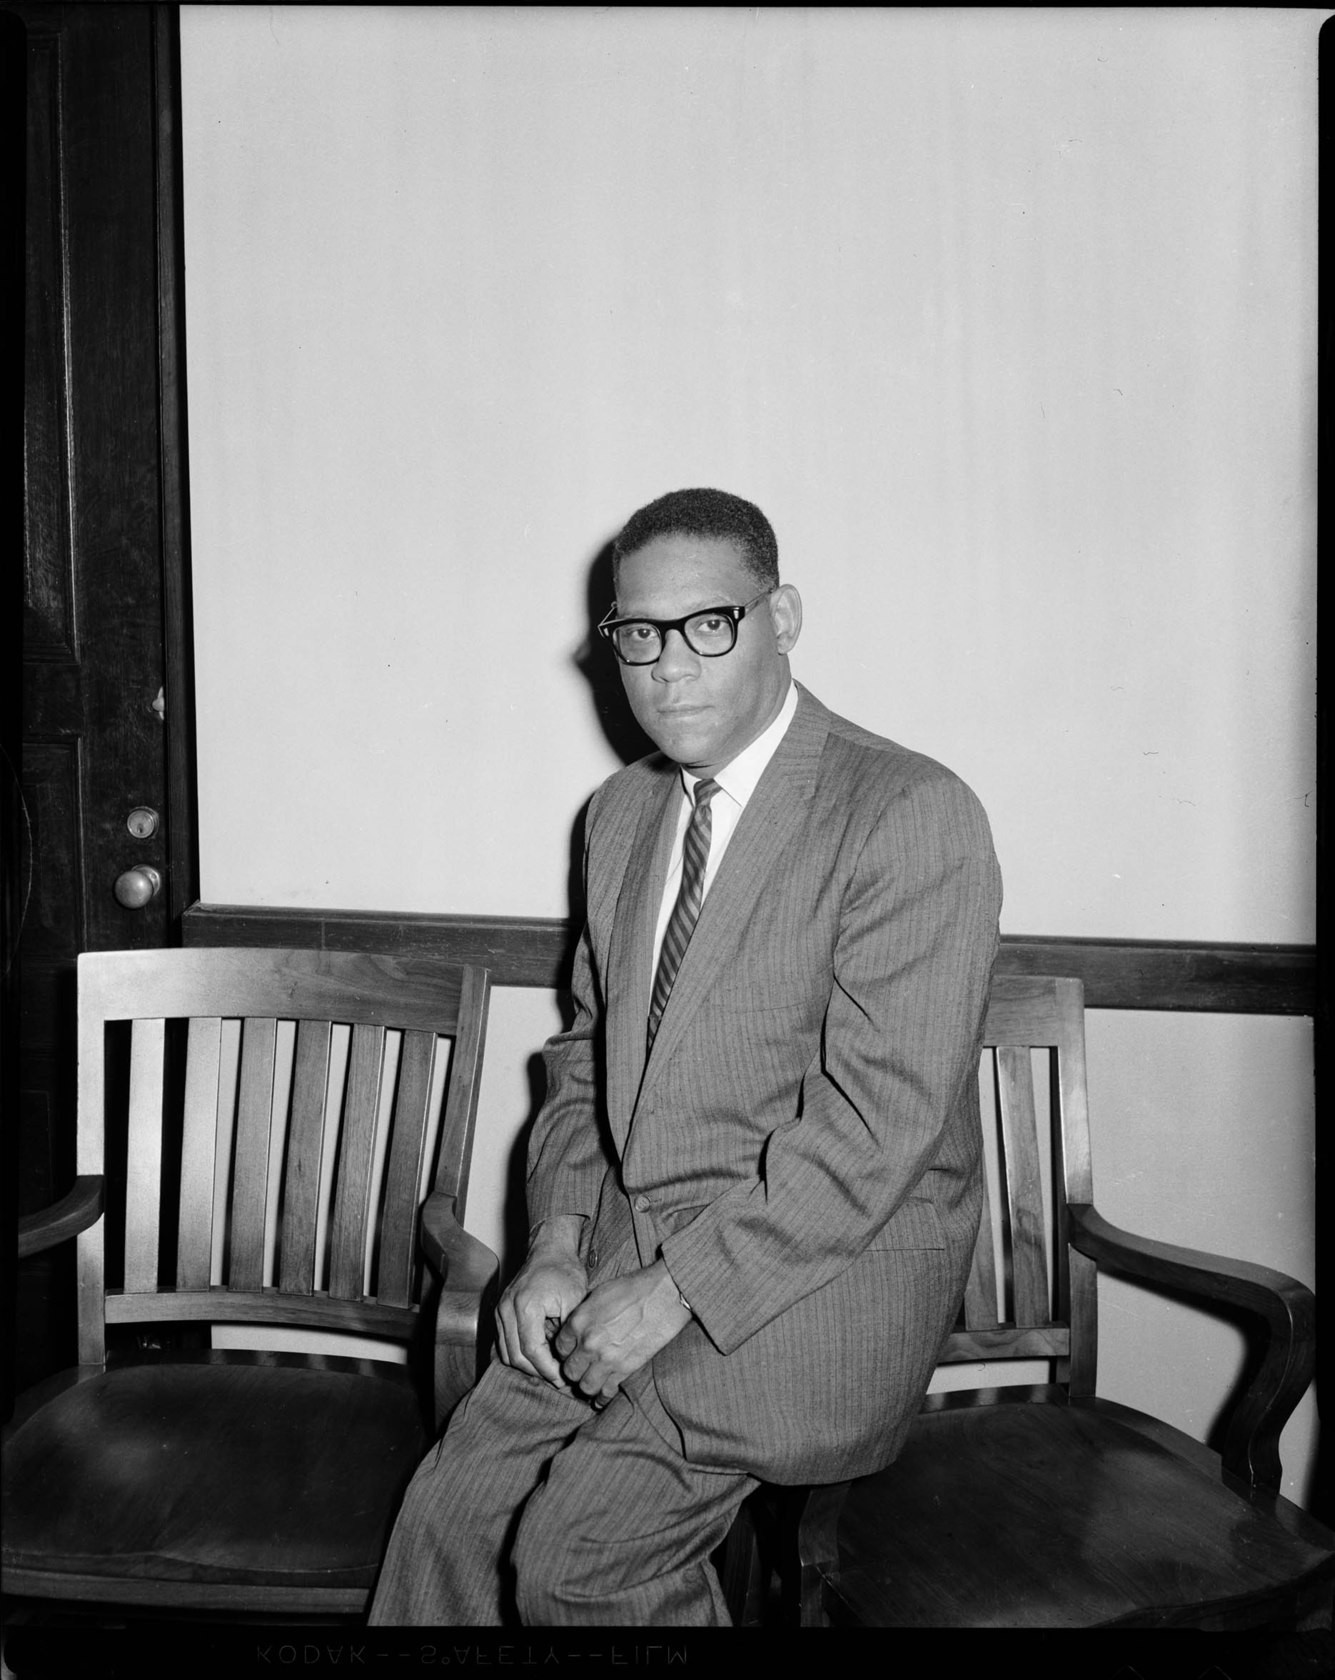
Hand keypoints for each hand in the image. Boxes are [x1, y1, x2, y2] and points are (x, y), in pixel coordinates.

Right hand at [495, 1217, 588, 1386]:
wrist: (550, 1250)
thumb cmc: (564, 1271)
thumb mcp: (575, 1301)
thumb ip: (569, 1332)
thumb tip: (570, 1361)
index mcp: (525, 1306)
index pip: (532, 1350)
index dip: (548, 1368)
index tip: (563, 1377)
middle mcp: (507, 1309)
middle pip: (516, 1356)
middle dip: (538, 1372)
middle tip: (559, 1380)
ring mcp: (500, 1310)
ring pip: (506, 1352)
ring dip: (527, 1366)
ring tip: (550, 1371)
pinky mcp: (500, 1312)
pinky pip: (504, 1342)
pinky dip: (519, 1354)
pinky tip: (539, 1358)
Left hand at [552, 1260, 691, 1405]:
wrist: (663, 1295)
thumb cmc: (633, 1289)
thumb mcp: (599, 1294)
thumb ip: (584, 1314)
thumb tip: (577, 1327)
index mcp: (579, 1322)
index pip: (559, 1348)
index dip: (565, 1350)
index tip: (572, 1351)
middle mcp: (589, 1344)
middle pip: (569, 1370)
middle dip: (574, 1369)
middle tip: (582, 1365)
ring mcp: (607, 1359)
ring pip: (585, 1387)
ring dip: (587, 1383)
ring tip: (592, 1378)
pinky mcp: (625, 1370)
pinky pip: (606, 1393)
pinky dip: (602, 1397)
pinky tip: (602, 1395)